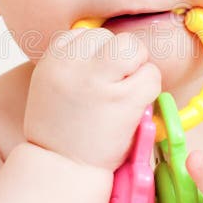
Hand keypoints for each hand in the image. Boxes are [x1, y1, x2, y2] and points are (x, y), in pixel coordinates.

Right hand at [24, 27, 161, 171]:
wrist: (62, 169)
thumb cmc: (59, 130)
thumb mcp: (51, 84)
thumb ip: (71, 61)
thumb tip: (104, 42)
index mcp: (53, 59)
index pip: (86, 34)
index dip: (97, 55)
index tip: (94, 79)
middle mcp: (73, 65)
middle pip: (110, 36)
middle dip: (118, 58)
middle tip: (113, 86)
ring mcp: (99, 81)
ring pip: (134, 48)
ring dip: (137, 68)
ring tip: (125, 93)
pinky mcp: (124, 100)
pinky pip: (152, 76)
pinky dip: (150, 90)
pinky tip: (135, 107)